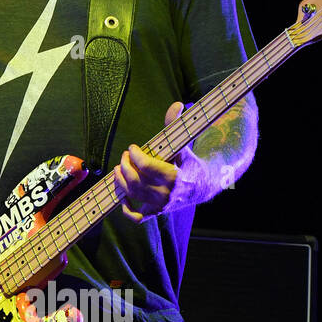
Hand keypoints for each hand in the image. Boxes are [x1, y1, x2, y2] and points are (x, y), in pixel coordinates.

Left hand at [113, 101, 184, 222]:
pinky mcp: (157, 211)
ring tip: (118, 169)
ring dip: (121, 181)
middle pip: (135, 180)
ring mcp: (160, 204)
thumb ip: (177, 126)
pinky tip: (122, 196)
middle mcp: (166, 193)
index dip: (134, 155)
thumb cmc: (191, 162)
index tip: (132, 148)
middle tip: (124, 156)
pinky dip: (126, 209)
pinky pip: (137, 217)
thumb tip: (177, 104)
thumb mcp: (185, 144)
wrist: (203, 186)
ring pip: (133, 195)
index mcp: (174, 176)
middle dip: (125, 166)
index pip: (145, 166)